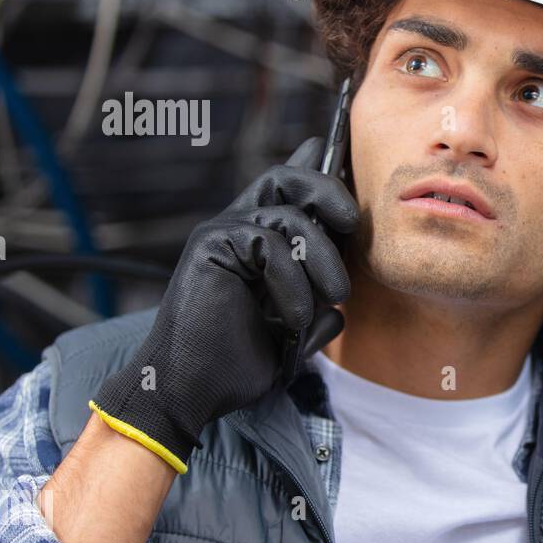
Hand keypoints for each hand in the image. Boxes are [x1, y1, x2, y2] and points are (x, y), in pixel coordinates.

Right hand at [91, 137, 358, 468]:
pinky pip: (271, 244)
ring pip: (291, 214)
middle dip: (329, 191)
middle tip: (351, 225)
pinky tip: (289, 319)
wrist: (192, 390)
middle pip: (289, 177)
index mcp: (257, 242)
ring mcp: (222, 233)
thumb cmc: (237, 365)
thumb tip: (339, 311)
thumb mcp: (292, 336)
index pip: (286, 186)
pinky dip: (292, 284)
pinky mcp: (211, 245)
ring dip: (323, 259)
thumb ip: (314, 312)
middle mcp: (237, 228)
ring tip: (332, 298)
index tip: (338, 152)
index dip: (315, 165)